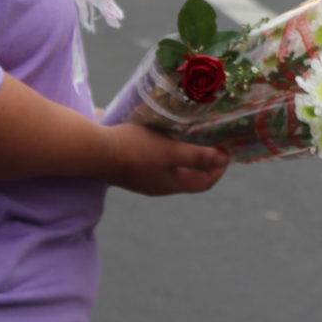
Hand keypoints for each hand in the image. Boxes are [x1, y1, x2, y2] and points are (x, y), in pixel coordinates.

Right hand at [102, 124, 229, 196]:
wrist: (95, 152)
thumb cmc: (134, 150)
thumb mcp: (169, 151)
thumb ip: (196, 156)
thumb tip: (223, 160)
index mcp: (172, 184)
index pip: (205, 182)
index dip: (219, 168)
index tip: (227, 149)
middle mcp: (160, 185)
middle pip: (191, 177)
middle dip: (206, 161)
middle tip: (214, 140)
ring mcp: (146, 179)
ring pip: (175, 171)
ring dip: (188, 157)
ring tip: (194, 136)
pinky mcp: (134, 169)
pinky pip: (161, 164)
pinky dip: (172, 154)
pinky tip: (168, 138)